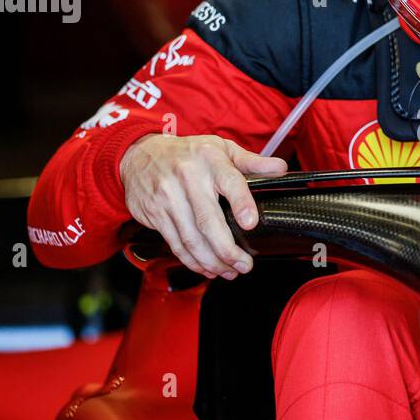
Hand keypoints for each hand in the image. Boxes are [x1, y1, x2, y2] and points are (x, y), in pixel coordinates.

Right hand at [120, 133, 285, 278]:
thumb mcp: (220, 148)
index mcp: (209, 159)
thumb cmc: (188, 153)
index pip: (229, 181)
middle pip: (207, 219)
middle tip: (245, 265)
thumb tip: (281, 169)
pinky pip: (175, 243)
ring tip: (230, 272)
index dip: (241, 203)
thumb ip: (251, 162)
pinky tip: (207, 268)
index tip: (251, 223)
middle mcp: (187, 178)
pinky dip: (192, 261)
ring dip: (212, 261)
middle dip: (227, 249)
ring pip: (191, 237)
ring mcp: (168, 197)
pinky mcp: (155, 213)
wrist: (139, 154)